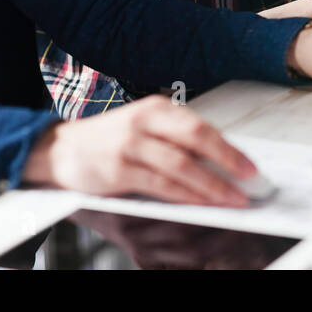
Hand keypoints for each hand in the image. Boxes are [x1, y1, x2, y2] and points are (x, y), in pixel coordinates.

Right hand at [21, 96, 257, 205]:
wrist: (60, 149)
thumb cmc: (109, 141)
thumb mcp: (143, 129)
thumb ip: (174, 140)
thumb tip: (220, 162)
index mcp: (155, 108)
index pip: (201, 126)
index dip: (229, 147)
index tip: (251, 166)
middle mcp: (144, 121)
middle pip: (195, 139)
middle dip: (228, 161)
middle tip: (250, 180)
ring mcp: (130, 145)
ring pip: (181, 165)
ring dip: (211, 185)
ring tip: (232, 199)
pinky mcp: (119, 169)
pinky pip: (160, 184)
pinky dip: (184, 195)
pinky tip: (200, 203)